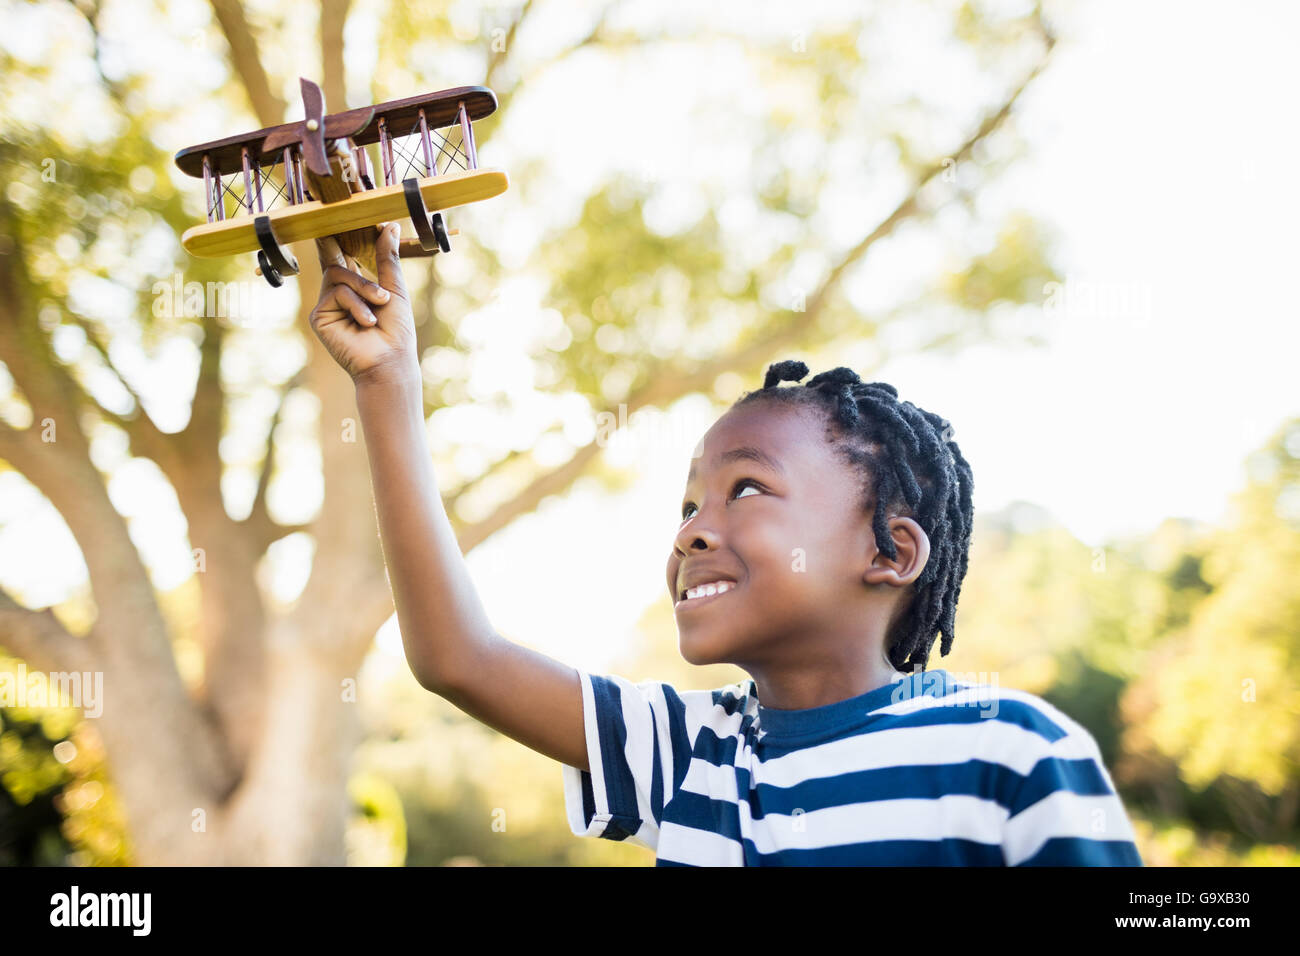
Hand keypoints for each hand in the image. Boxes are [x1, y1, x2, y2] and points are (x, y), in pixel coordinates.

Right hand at [308, 221, 417, 385]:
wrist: (390, 360)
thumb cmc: (396, 330)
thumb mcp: (394, 289)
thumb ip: (387, 258)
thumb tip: (389, 225)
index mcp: (354, 288)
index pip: (341, 257)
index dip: (338, 240)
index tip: (335, 220)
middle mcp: (336, 295)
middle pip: (338, 264)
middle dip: (364, 278)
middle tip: (384, 296)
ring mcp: (326, 306)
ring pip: (338, 275)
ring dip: (365, 290)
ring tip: (381, 309)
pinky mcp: (318, 317)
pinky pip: (336, 293)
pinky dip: (356, 305)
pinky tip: (367, 323)